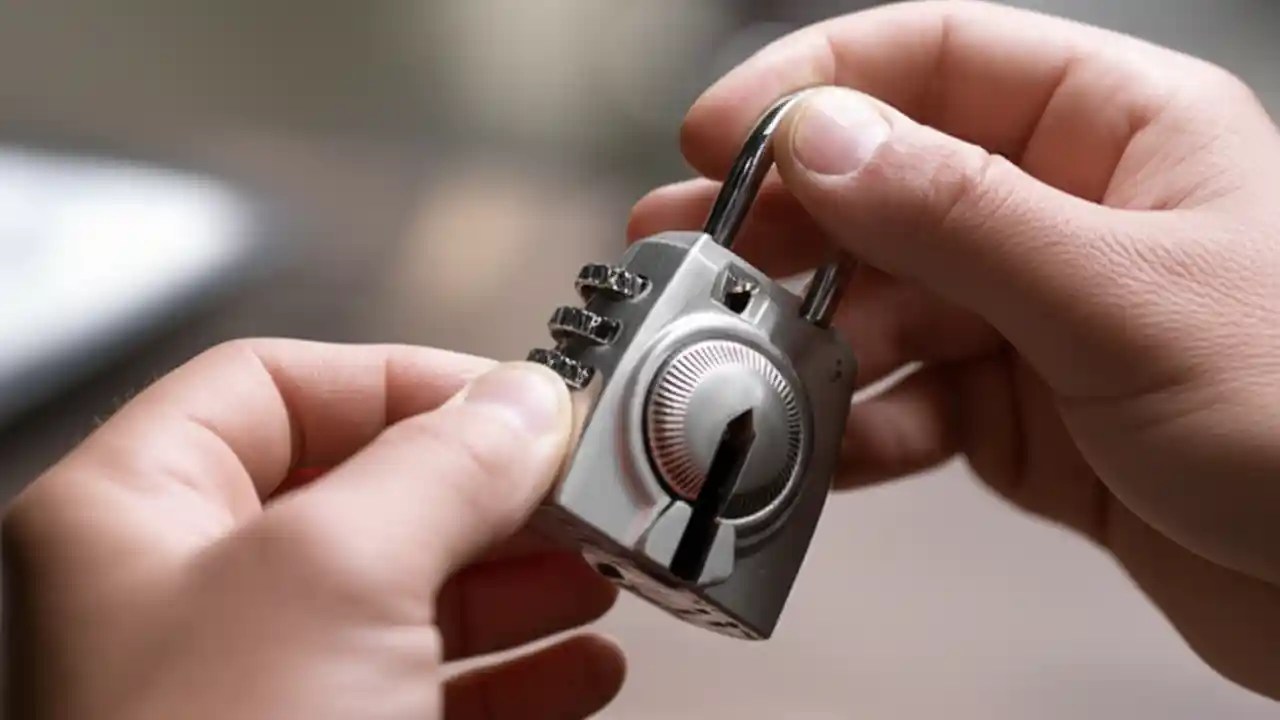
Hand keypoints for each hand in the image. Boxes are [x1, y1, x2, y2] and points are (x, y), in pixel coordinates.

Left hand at [2, 340, 623, 718]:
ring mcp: (254, 693)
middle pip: (360, 494)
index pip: (273, 388)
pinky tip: (578, 672)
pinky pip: (430, 695)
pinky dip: (516, 678)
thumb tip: (518, 404)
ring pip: (405, 599)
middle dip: (483, 491)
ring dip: (516, 583)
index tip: (511, 400)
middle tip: (576, 489)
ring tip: (597, 574)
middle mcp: (184, 602)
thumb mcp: (335, 578)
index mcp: (132, 517)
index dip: (401, 380)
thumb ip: (439, 467)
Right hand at [631, 0, 1279, 698]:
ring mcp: (1040, 321)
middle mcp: (1068, 217)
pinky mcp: (1025, 419)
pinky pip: (911, 405)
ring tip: (745, 369)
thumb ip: (960, 216)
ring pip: (887, 303)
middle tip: (690, 254)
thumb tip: (821, 143)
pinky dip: (859, 428)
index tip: (719, 135)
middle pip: (888, 187)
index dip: (817, 87)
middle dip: (784, 222)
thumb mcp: (1124, 298)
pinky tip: (823, 450)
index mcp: (1117, 134)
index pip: (936, 61)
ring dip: (811, 337)